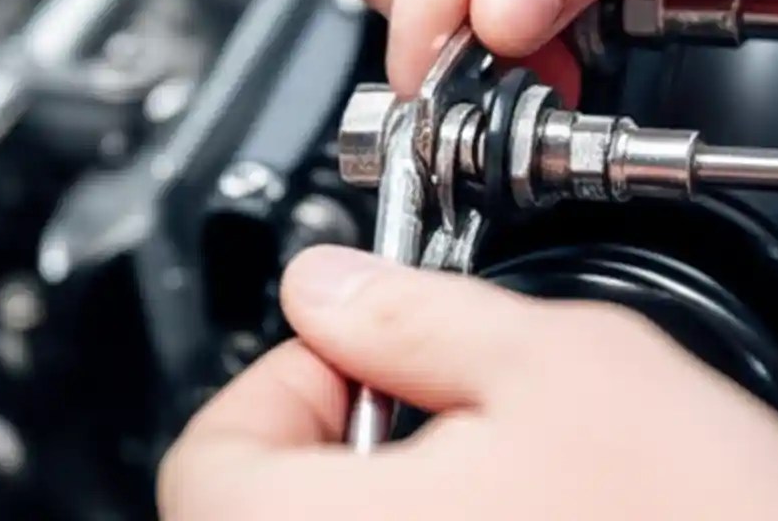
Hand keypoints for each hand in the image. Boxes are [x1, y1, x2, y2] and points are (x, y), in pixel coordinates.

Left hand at [158, 246, 777, 519]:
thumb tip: (331, 281)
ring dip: (405, 477)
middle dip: (356, 423)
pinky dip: (448, 519)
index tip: (369, 346)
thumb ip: (419, 312)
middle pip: (268, 501)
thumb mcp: (567, 365)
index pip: (210, 456)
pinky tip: (540, 508)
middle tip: (451, 395)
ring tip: (516, 458)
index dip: (287, 372)